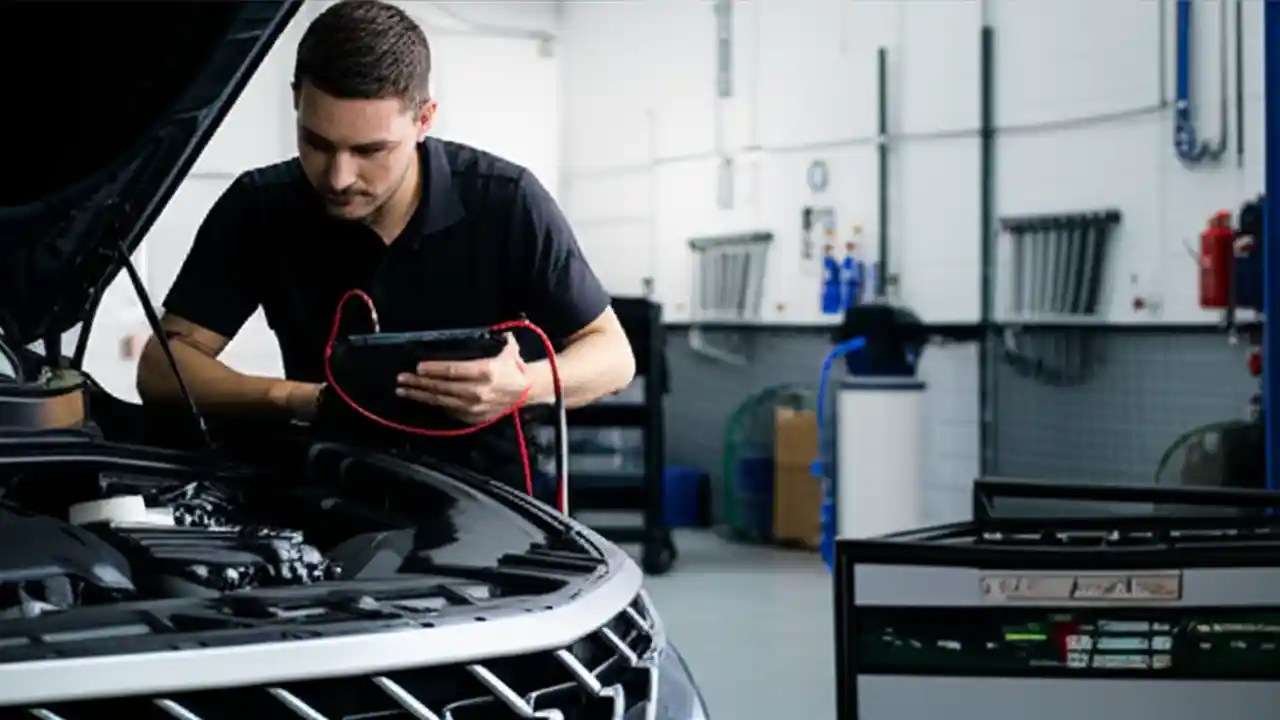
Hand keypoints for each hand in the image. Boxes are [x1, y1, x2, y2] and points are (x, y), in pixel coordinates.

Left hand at [396, 334, 530, 423]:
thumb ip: (493, 339)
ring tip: (403, 391)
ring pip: (442, 401)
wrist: (528, 391)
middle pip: (442, 387)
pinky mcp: (473, 417)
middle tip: (401, 379)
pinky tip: (421, 399)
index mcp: (486, 371)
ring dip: (420, 396)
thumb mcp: (507, 349)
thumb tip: (483, 329)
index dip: (434, 369)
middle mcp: (478, 391)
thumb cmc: (513, 366)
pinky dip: (434, 405)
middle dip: (419, 383)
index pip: (453, 370)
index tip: (418, 367)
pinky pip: (449, 411)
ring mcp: (475, 407)